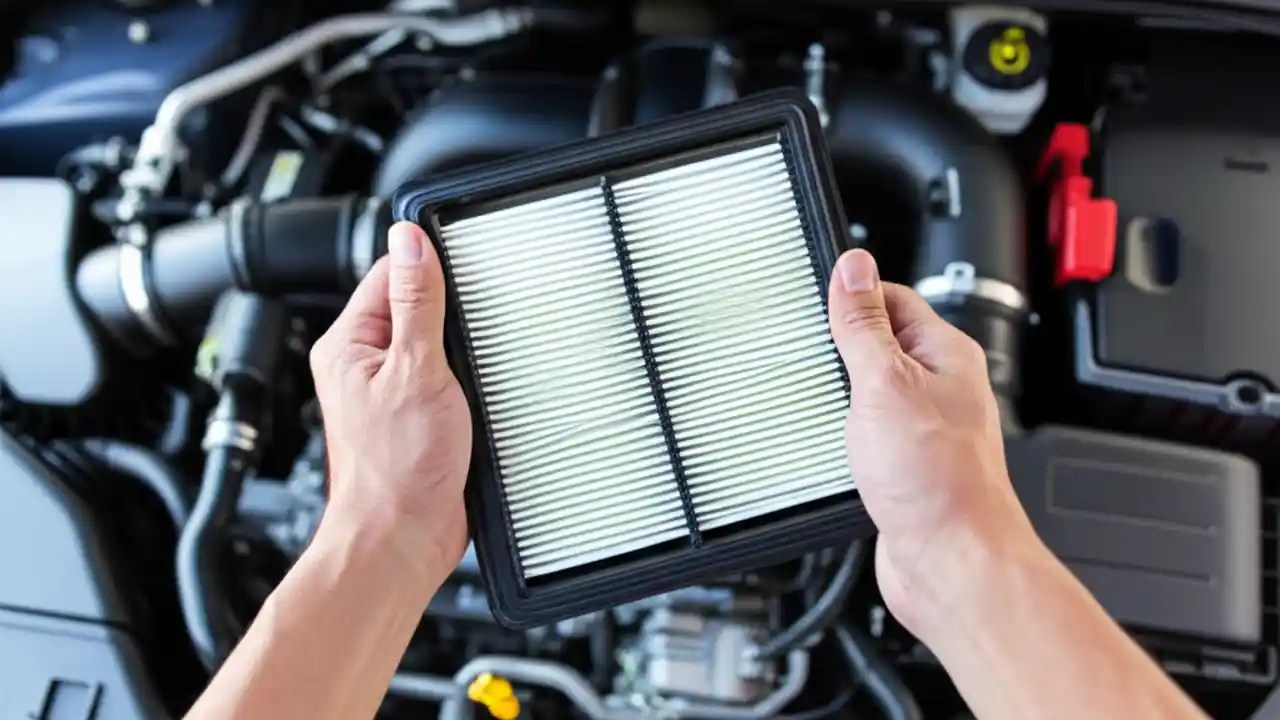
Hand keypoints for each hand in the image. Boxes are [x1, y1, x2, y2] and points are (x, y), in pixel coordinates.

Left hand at [309, 221, 471, 591]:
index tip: (463, 278)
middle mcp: (363, 365)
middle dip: (451, 315)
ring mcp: (391, 391)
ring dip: (462, 352)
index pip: (389, 273)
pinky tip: (478, 394)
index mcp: (348, 344)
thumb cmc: (396, 469)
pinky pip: (447, 379)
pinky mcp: (417, 416)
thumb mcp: (416, 369)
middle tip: (470, 336)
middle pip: (416, 307)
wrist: (404, 539)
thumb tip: (411, 240)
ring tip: (471, 372)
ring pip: (436, 344)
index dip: (429, 270)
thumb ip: (416, 302)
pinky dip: (467, 382)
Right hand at [827, 249, 1043, 641]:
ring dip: (837, 397)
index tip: (814, 299)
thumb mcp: (885, 383)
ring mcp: (922, 428)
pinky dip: (841, 436)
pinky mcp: (904, 466)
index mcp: (945, 353)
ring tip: (814, 400)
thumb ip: (863, 326)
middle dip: (837, 348)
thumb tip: (853, 267)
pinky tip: (825, 444)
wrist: (951, 561)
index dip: (851, 295)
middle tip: (805, 354)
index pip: (892, 298)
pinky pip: (866, 435)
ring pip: (868, 393)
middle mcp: (940, 388)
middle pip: (878, 345)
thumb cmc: (938, 479)